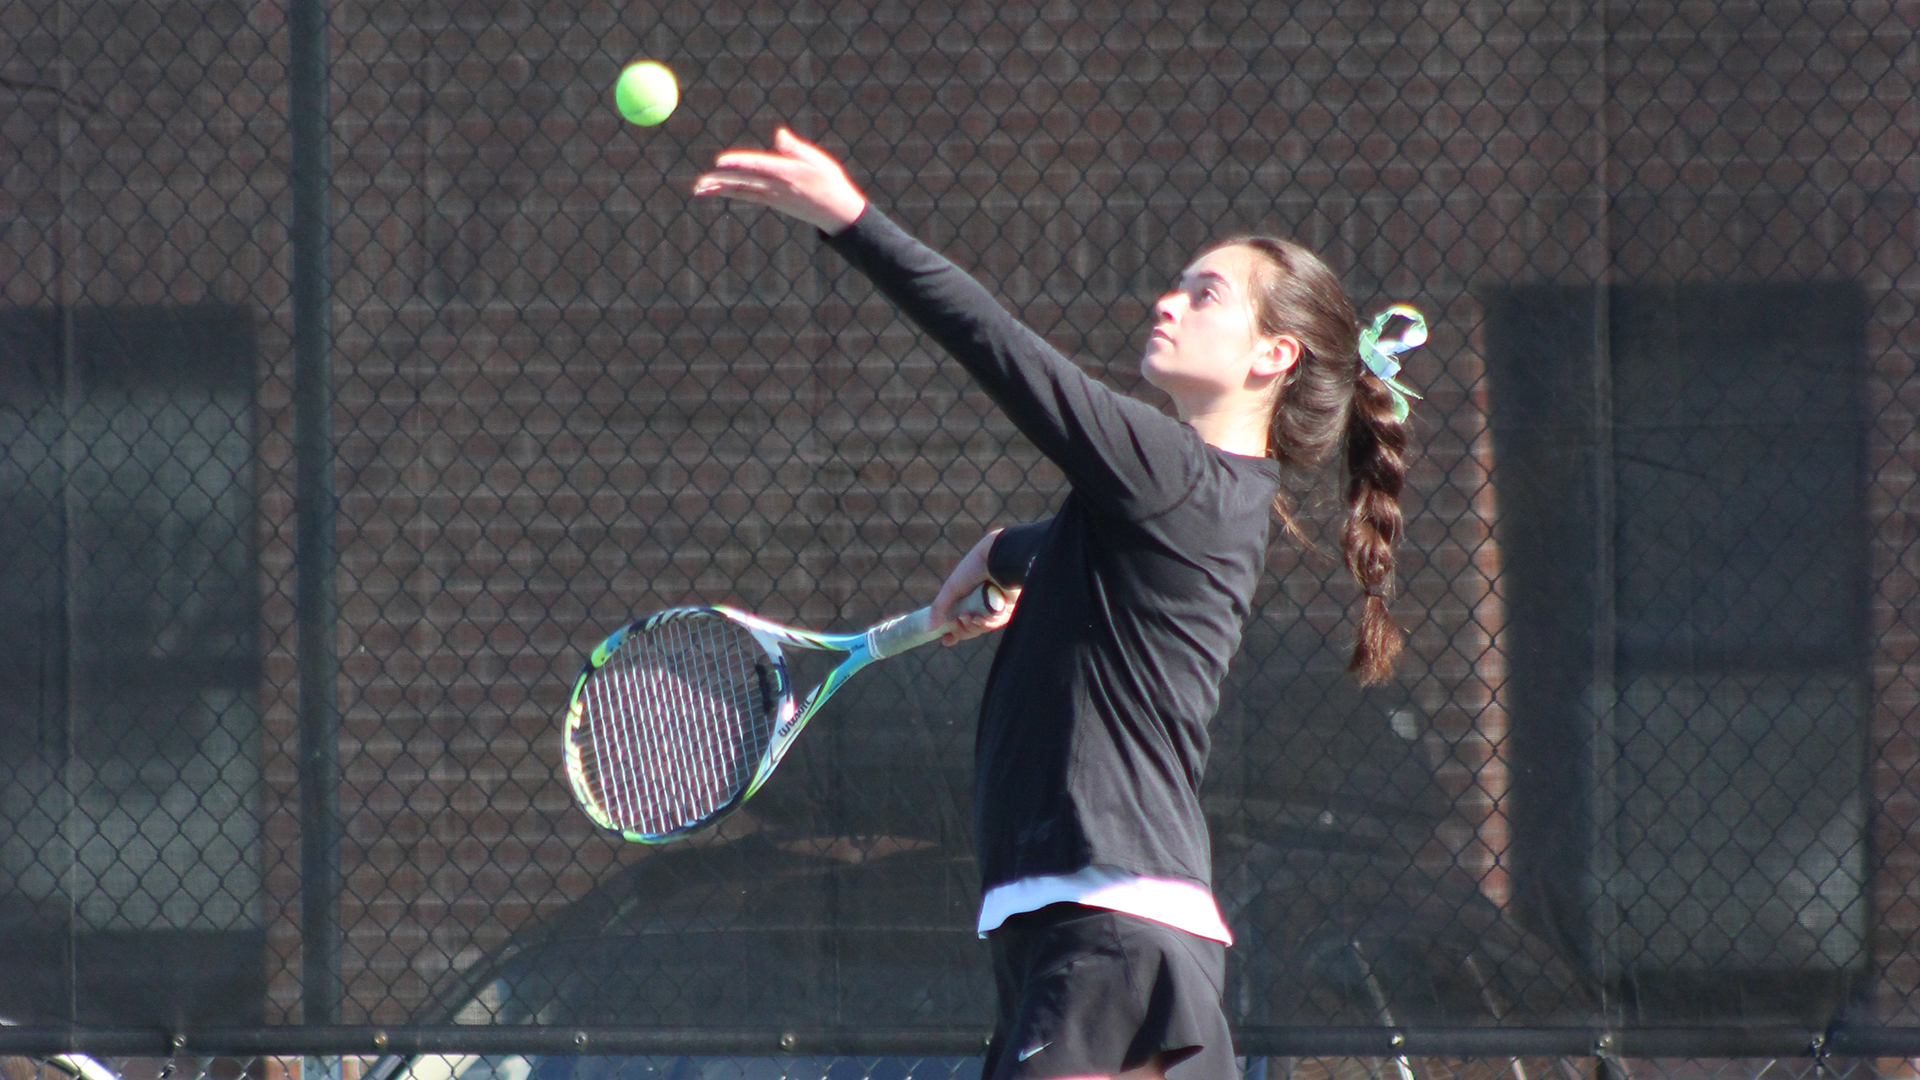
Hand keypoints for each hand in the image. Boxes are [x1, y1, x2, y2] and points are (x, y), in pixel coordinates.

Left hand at [691, 126, 867, 233]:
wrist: (837, 213)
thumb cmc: (830, 182)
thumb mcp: (818, 161)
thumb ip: (796, 148)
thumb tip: (778, 133)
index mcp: (788, 173)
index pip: (757, 166)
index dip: (737, 163)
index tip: (720, 161)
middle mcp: (777, 187)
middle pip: (743, 184)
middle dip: (720, 183)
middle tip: (698, 184)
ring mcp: (773, 197)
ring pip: (741, 192)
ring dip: (719, 190)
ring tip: (698, 189)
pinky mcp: (772, 202)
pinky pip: (746, 197)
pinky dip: (730, 193)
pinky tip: (717, 191)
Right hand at [930, 530, 1020, 645]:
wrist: (996, 557)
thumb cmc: (973, 568)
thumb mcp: (952, 588)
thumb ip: (939, 608)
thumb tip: (927, 629)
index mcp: (967, 598)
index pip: (959, 621)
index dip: (953, 633)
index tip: (946, 640)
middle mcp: (980, 605)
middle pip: (970, 629)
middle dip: (960, 630)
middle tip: (955, 623)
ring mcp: (994, 608)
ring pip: (982, 629)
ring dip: (971, 627)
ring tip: (966, 617)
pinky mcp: (1008, 610)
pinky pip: (995, 624)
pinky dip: (986, 624)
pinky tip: (979, 619)